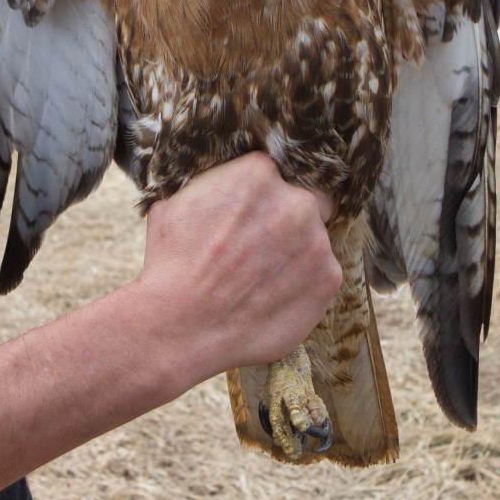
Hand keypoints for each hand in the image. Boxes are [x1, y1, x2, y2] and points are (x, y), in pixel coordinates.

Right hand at [133, 153, 342, 381]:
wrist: (181, 326)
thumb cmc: (171, 265)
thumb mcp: (175, 202)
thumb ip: (213, 184)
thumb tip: (223, 181)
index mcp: (259, 173)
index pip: (272, 174)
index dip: (259, 197)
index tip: (247, 216)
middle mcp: (296, 202)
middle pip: (304, 202)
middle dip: (286, 219)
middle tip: (259, 247)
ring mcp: (317, 243)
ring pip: (314, 240)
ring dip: (295, 254)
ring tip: (259, 280)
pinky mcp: (328, 281)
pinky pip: (321, 275)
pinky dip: (302, 285)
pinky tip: (271, 298)